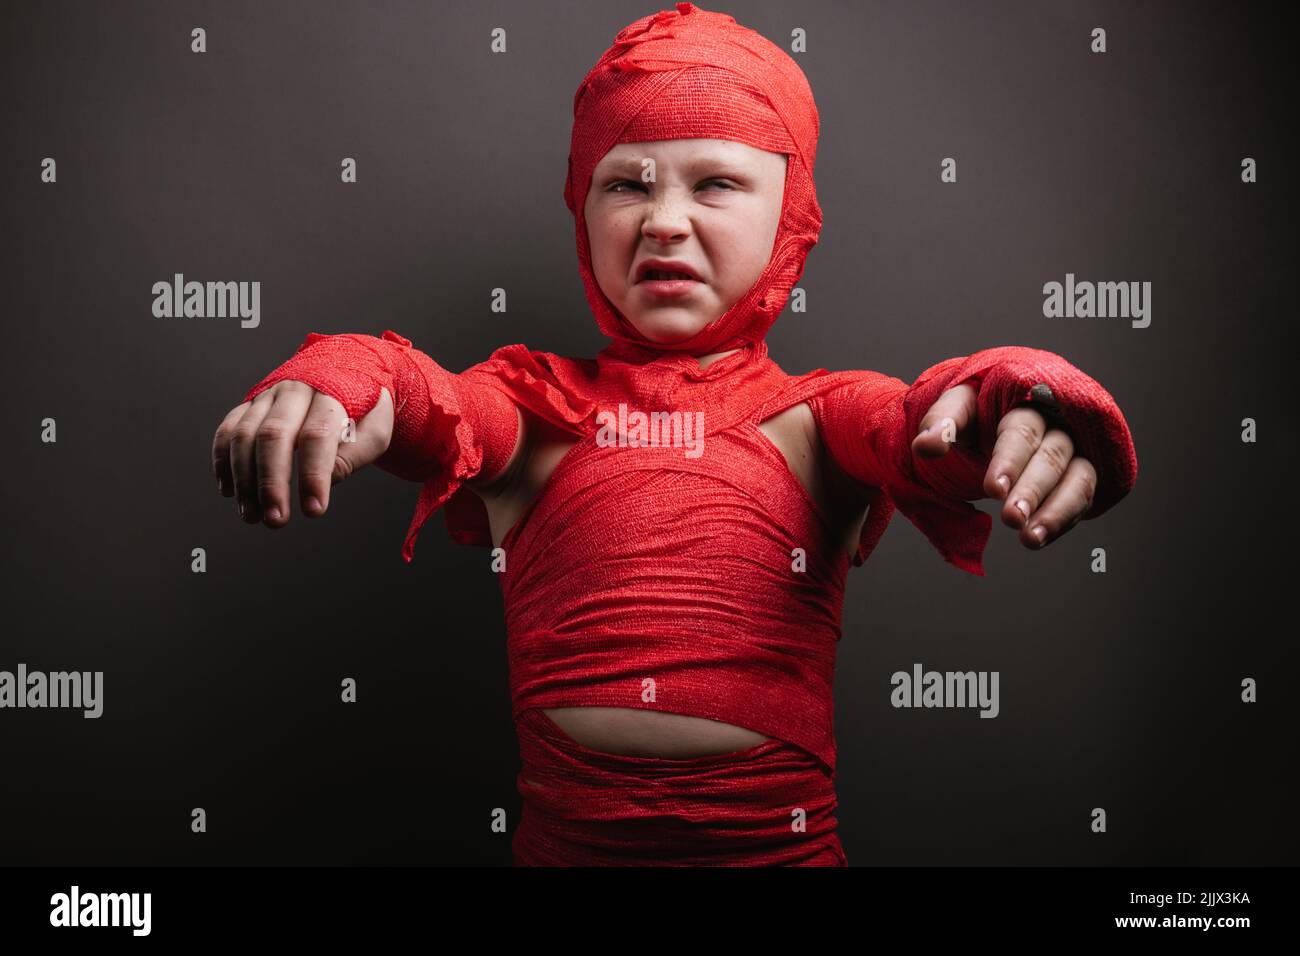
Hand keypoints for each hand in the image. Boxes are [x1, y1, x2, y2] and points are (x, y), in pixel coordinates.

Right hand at [212, 381, 394, 527]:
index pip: (317, 436)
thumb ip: (356, 453)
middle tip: (276, 519)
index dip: (313, 475)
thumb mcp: (376, 428)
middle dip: (271, 482)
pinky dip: (223, 462)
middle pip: (273, 436)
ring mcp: (267, 396)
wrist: (343, 367)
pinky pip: (227, 431)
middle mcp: (294, 391)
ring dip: (243, 480)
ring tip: (252, 515)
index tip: (314, 510)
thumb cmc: (363, 406)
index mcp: (331, 393)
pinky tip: (230, 491)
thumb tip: (326, 479)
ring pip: (244, 435)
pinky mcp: (249, 404)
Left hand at [910, 383, 1096, 548]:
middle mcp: (1054, 424)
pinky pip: (1083, 497)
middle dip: (1032, 489)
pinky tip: (1038, 538)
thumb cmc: (973, 413)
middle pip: (1051, 455)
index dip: (1009, 460)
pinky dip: (1062, 520)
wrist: (988, 422)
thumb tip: (925, 446)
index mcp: (1021, 402)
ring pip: (1078, 477)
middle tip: (1011, 518)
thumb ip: (940, 422)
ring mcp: (1072, 450)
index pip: (1021, 430)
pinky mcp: (1079, 474)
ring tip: (1030, 539)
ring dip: (1056, 510)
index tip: (993, 490)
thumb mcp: (954, 409)